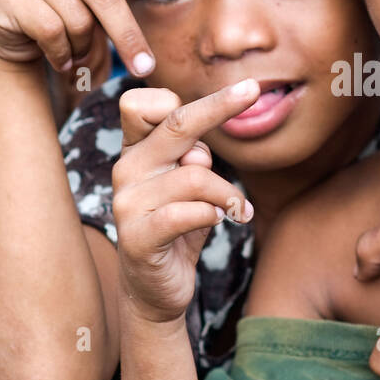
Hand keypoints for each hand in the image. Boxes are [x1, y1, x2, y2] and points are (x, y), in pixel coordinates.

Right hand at [113, 80, 261, 323]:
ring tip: (237, 209)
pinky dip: (213, 214)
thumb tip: (199, 150)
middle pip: (175, 123)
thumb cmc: (180, 229)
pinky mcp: (137, 237)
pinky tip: (218, 221)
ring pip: (196, 176)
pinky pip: (187, 213)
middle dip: (218, 106)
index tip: (224, 98)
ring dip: (227, 193)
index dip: (180, 99)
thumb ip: (194, 160)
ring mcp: (127, 203)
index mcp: (137, 151)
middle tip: (253, 90)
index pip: (143, 104)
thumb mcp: (191, 188)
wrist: (156, 289)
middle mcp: (127, 170)